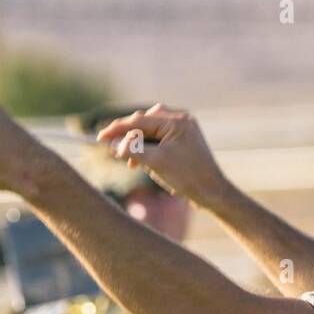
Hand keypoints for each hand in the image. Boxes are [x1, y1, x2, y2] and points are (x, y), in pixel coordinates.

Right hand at [95, 105, 228, 207]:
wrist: (212, 192)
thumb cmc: (187, 178)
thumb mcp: (156, 163)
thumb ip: (133, 150)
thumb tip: (113, 143)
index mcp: (176, 122)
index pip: (139, 120)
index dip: (118, 129)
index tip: (100, 136)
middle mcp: (180, 121)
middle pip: (144, 122)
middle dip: (128, 137)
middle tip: (114, 151)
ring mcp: (183, 130)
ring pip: (150, 131)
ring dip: (137, 145)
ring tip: (131, 163)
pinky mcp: (183, 141)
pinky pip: (159, 139)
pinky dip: (148, 149)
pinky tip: (142, 162)